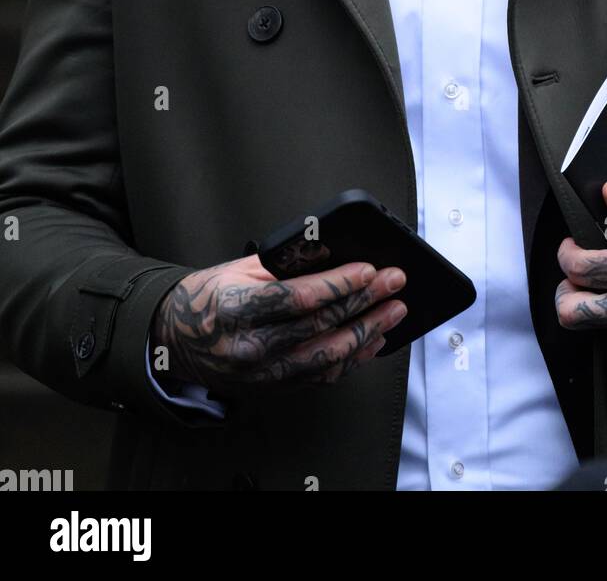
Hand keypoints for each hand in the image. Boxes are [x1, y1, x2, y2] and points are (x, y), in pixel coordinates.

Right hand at [148, 254, 406, 394]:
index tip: (371, 270)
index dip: (339, 284)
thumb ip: (285, 263)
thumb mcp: (240, 268)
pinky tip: (372, 340)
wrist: (177, 340)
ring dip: (367, 333)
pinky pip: (320, 376)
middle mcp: (249, 347)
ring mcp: (262, 373)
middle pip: (320, 326)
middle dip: (365, 302)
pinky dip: (351, 358)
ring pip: (326, 356)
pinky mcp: (272, 388)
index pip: (298, 297)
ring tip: (394, 312)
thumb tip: (335, 252)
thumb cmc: (210, 296)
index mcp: (236, 309)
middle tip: (395, 284)